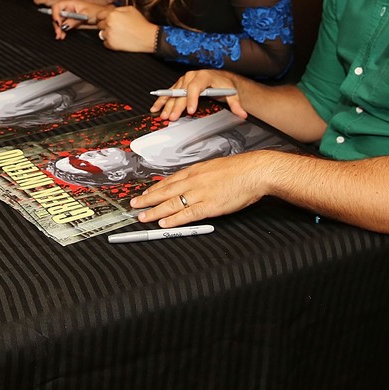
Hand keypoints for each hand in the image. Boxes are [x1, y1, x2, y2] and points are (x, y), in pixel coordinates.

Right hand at [51, 0, 109, 40]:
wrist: (103, 19)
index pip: (57, 7)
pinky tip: (62, 36)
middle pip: (56, 16)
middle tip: (58, 33)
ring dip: (58, 30)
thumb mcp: (85, 15)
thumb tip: (63, 26)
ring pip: (59, 23)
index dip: (55, 15)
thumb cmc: (97, 12)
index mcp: (70, 3)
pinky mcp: (71, 23)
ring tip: (60, 36)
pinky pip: (64, 27)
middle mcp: (68, 9)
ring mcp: (69, 16)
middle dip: (56, 25)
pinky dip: (62, 32)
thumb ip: (73, 21)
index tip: (58, 23)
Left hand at [96, 6, 157, 52]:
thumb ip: (118, 9)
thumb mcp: (130, 9)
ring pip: (101, 34)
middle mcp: (109, 24)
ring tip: (118, 34)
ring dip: (107, 34)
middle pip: (99, 25)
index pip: (99, 15)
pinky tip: (118, 39)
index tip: (106, 20)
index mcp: (112, 14)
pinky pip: (105, 43)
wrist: (147, 37)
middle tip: (115, 27)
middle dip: (105, 25)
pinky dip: (110, 42)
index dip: (103, 17)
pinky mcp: (111, 44)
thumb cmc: (140, 23)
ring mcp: (109, 35)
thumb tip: (111, 11)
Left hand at [129, 150, 275, 227]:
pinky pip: (187, 214)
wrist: (254, 171)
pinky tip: (163, 223)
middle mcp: (193, 181)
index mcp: (195, 171)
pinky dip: (174, 219)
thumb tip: (191, 182)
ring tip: (142, 216)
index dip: (154, 188)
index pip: (169, 181)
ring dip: (155, 211)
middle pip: (165, 191)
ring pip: (171, 203)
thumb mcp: (214, 167)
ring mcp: (200, 193)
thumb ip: (200, 175)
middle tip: (134, 205)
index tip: (145, 194)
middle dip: (147, 199)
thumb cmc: (239, 169)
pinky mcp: (209, 205)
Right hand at [151, 70, 244, 120]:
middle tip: (173, 117)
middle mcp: (191, 76)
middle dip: (176, 106)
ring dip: (166, 105)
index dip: (191, 99)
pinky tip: (156, 108)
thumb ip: (236, 104)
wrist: (220, 78)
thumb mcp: (232, 93)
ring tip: (162, 115)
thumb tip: (242, 114)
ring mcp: (184, 80)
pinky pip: (169, 93)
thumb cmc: (223, 84)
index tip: (190, 110)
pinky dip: (162, 101)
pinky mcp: (179, 85)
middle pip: (182, 92)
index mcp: (204, 76)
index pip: (195, 87)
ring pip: (173, 93)